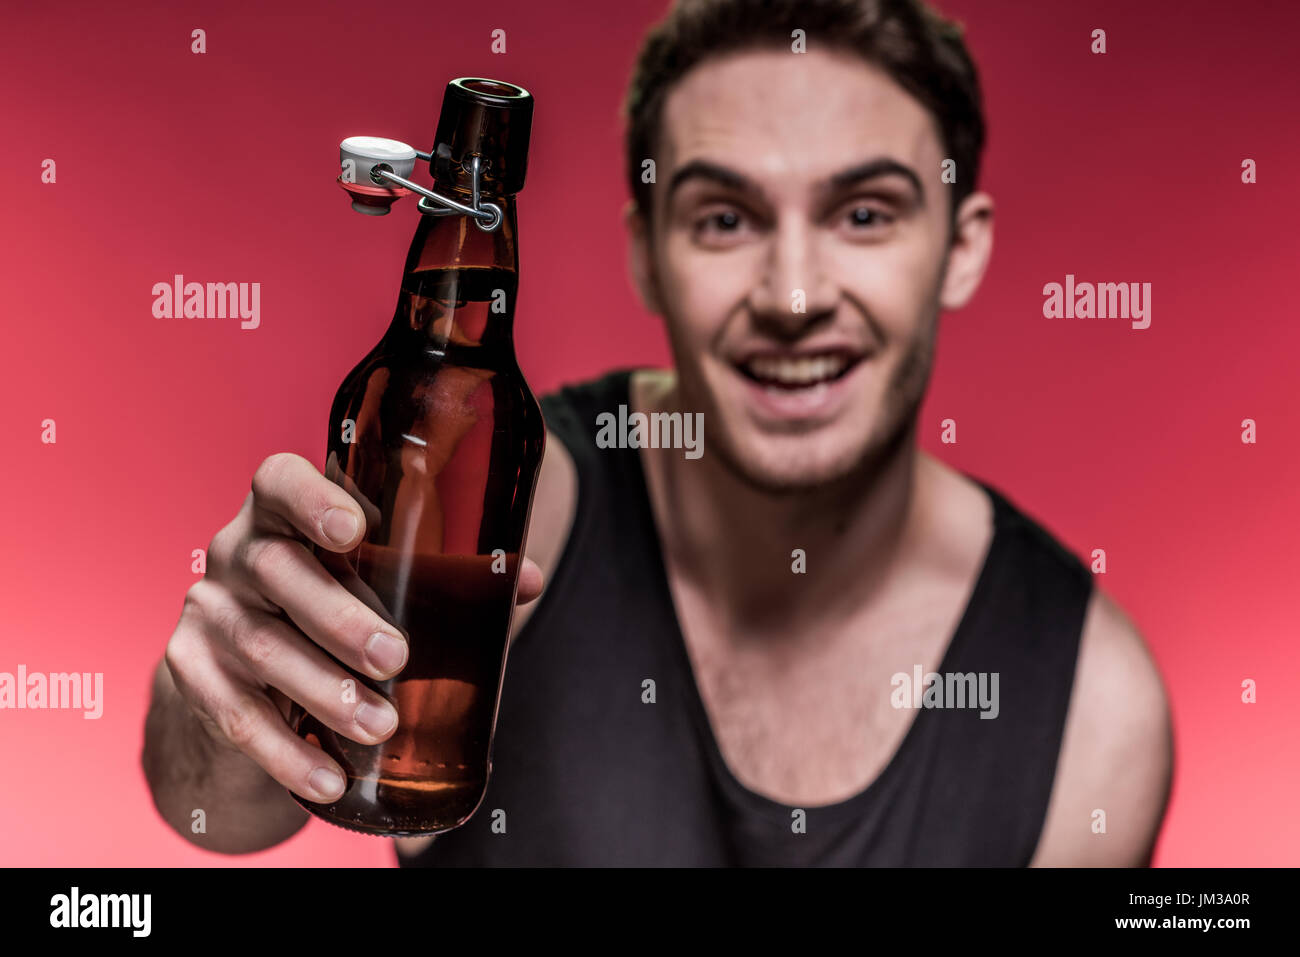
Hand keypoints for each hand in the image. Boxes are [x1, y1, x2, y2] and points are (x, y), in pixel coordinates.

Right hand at [163, 452, 542, 803]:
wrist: (236, 677)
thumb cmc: (325, 609)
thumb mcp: (369, 583)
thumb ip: (441, 577)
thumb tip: (523, 580)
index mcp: (281, 514)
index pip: (279, 481)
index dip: (313, 497)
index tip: (356, 527)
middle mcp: (237, 554)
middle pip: (280, 572)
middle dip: (341, 618)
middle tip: (397, 657)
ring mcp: (209, 614)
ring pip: (263, 648)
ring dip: (326, 691)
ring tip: (379, 727)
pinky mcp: (193, 676)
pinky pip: (237, 717)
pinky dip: (287, 753)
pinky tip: (329, 779)